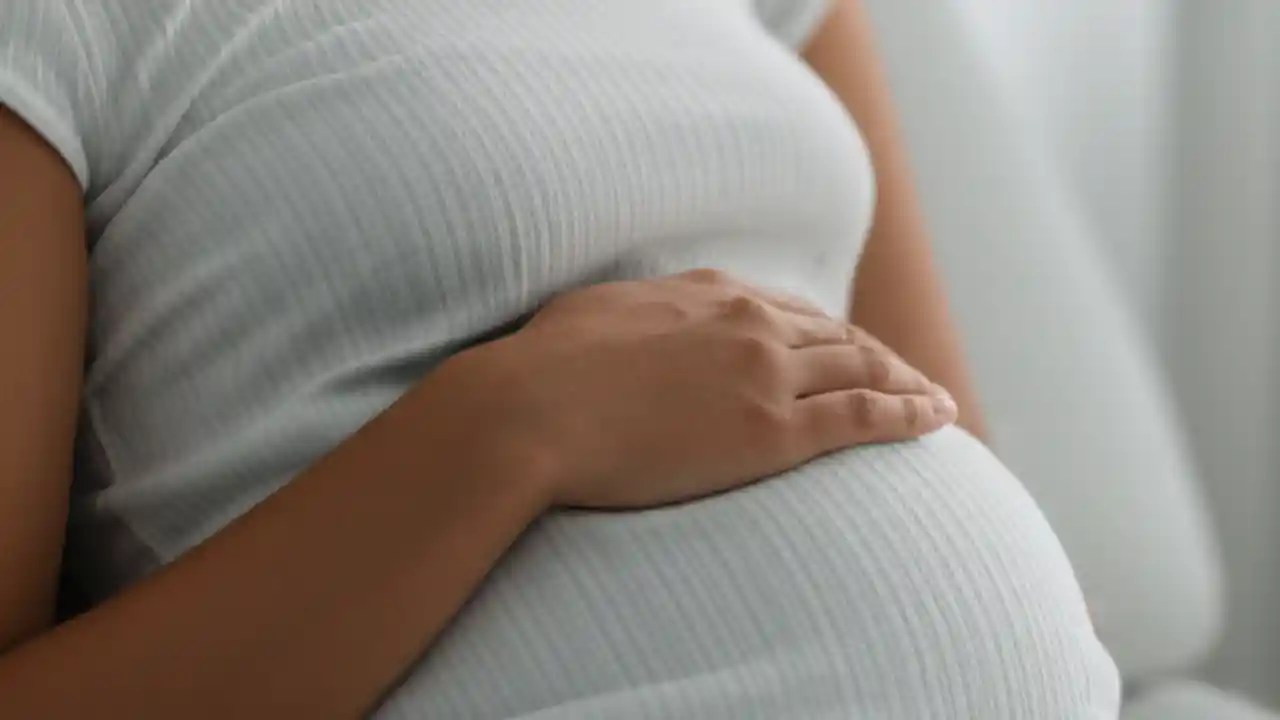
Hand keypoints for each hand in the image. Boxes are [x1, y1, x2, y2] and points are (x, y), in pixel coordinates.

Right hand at [446, 269, 956, 508]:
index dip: (828, 332)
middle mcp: (749, 323)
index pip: (789, 309)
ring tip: (936, 401)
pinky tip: (938, 418)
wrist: (531, 410)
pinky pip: (863, 415)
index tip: (847, 349)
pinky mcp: (773, 429)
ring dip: (907, 382)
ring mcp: (766, 373)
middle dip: (881, 356)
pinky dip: (909, 412)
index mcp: (707, 292)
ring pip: (863, 369)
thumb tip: (636, 327)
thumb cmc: (542, 370)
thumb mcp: (594, 314)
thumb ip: (638, 316)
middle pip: (838, 336)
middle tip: (910, 377)